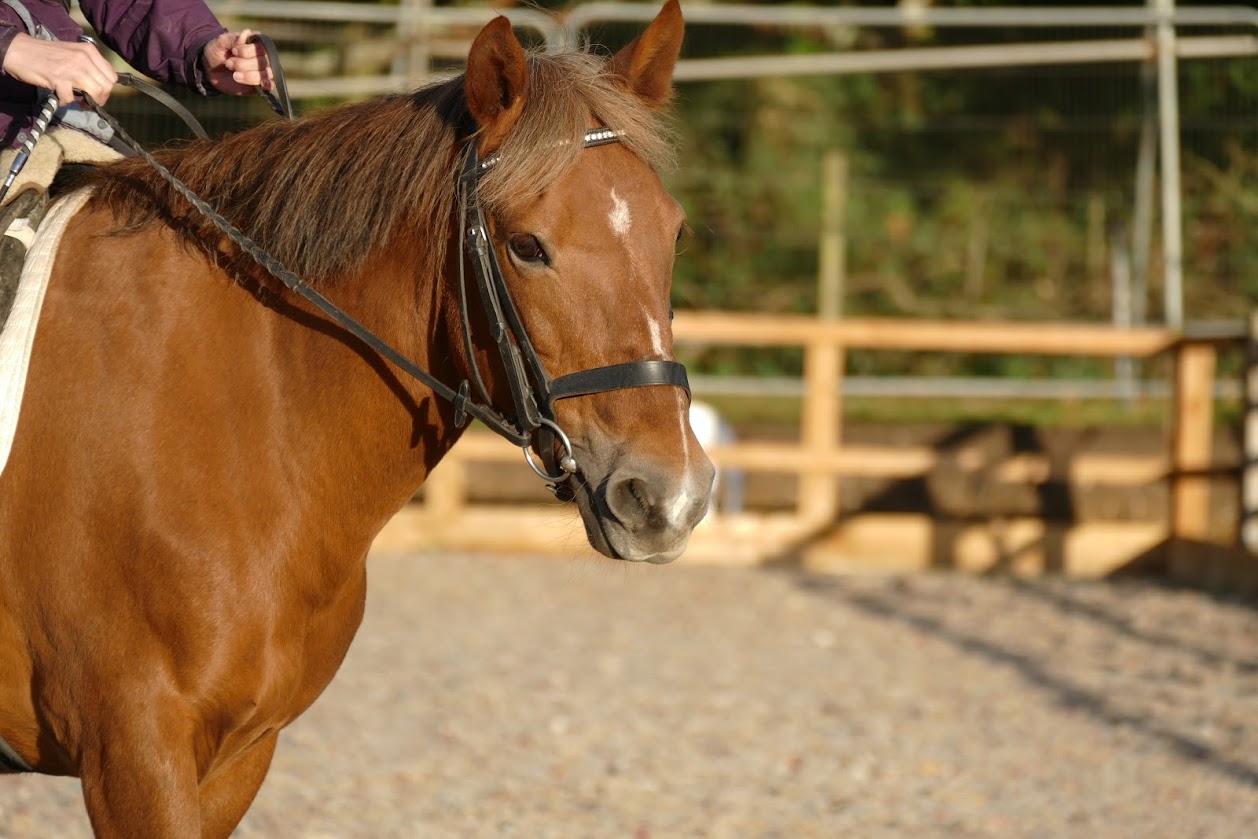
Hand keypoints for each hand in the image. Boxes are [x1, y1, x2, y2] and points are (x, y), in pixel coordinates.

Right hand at [1, 33, 116, 105]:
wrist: (19, 50)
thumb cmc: (46, 54)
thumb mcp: (73, 53)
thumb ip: (89, 66)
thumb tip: (101, 86)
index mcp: (89, 51)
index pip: (111, 76)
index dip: (107, 90)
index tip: (98, 94)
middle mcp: (84, 58)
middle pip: (106, 87)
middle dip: (100, 99)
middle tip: (89, 102)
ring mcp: (72, 68)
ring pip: (95, 93)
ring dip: (87, 102)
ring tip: (78, 102)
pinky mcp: (59, 78)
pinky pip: (70, 98)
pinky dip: (65, 101)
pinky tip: (59, 97)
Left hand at [202, 28, 271, 95]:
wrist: (212, 69)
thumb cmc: (218, 52)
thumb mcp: (220, 42)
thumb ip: (233, 39)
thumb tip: (247, 33)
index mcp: (255, 42)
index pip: (260, 47)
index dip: (247, 51)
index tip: (233, 51)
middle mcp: (263, 55)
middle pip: (263, 62)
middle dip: (244, 64)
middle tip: (229, 64)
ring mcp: (263, 70)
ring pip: (266, 74)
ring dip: (250, 76)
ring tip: (234, 75)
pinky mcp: (261, 83)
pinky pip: (271, 85)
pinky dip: (268, 85)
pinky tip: (261, 84)